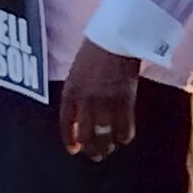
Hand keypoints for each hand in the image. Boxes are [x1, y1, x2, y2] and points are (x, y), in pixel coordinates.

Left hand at [60, 40, 141, 161]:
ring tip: (109, 150)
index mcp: (72, 89)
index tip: (74, 150)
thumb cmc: (96, 49)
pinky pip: (125, 126)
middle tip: (95, 155)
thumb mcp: (78, 69)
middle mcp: (86, 99)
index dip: (69, 138)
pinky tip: (124, 138)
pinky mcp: (126, 101)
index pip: (66, 121)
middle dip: (90, 148)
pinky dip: (125, 135)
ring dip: (107, 146)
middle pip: (86, 133)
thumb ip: (78, 90)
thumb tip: (81, 113)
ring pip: (105, 134)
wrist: (118, 37)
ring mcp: (106, 101)